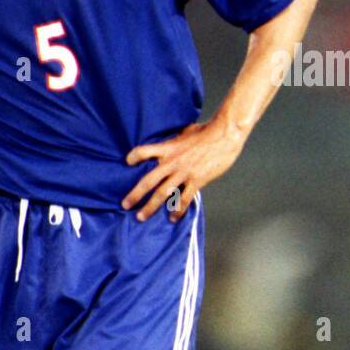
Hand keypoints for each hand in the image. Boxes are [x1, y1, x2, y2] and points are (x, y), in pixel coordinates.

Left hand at [122, 120, 243, 221]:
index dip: (134, 156)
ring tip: (141, 217)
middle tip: (125, 205)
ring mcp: (184, 172)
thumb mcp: (186, 131)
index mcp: (168, 148)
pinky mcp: (196, 180)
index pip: (144, 151)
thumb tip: (175, 139)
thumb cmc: (207, 130)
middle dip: (135, 194)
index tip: (128, 161)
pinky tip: (172, 218)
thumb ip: (177, 139)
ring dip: (150, 207)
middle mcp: (172, 162)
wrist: (224, 135)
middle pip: (148, 180)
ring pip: (162, 193)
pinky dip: (177, 210)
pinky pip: (184, 199)